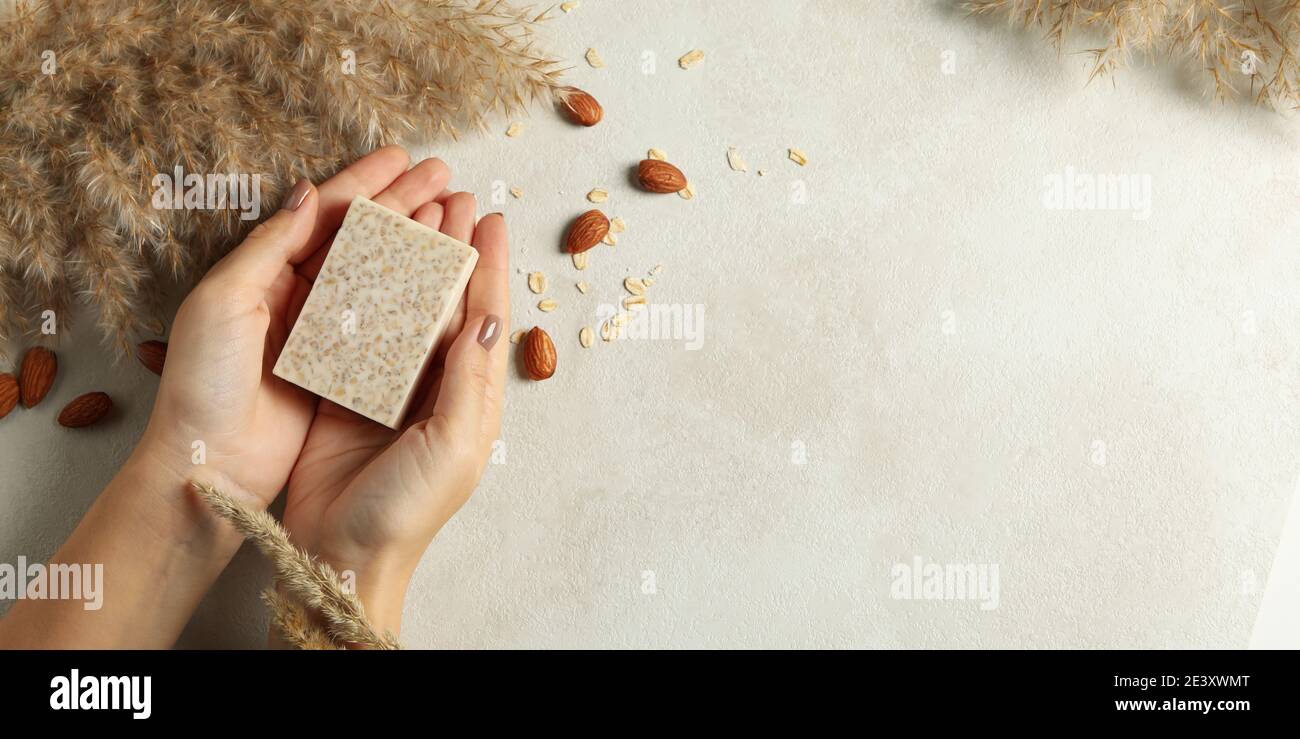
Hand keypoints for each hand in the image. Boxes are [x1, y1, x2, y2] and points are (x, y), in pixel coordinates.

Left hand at [135, 146, 416, 510]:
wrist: (207, 463)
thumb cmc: (204, 382)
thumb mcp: (224, 301)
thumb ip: (268, 246)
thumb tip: (309, 192)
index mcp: (263, 275)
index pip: (321, 217)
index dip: (362, 184)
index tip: (402, 159)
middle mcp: (296, 298)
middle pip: (357, 239)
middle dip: (400, 205)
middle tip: (442, 177)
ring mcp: (323, 335)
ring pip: (377, 276)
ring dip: (413, 244)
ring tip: (451, 216)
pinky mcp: (343, 371)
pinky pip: (384, 325)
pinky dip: (413, 298)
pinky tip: (444, 281)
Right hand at [280, 170, 509, 635]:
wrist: (341, 554)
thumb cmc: (406, 511)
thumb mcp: (454, 446)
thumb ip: (469, 380)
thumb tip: (487, 315)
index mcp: (470, 397)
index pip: (485, 316)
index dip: (489, 266)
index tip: (490, 216)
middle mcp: (435, 386)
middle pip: (448, 301)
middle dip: (453, 249)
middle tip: (453, 196)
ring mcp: (391, 386)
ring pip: (406, 307)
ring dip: (411, 260)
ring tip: (412, 212)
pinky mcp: (347, 390)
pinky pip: (359, 330)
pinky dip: (363, 291)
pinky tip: (360, 258)